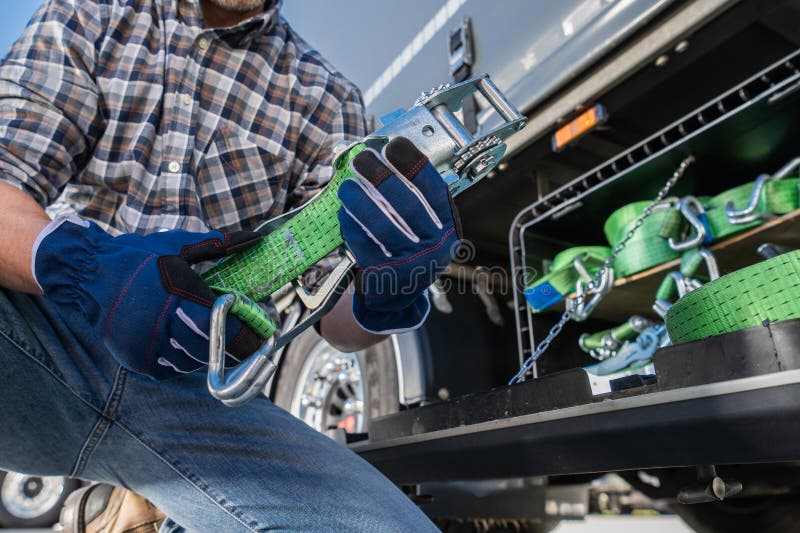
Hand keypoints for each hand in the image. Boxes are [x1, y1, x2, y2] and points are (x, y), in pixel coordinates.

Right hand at [33, 216, 262, 378]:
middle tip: (243, 341)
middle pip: (212, 349)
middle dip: (231, 346)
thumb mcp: (180, 246)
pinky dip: (183, 358)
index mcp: (181, 294)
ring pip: (194, 361)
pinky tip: (180, 340)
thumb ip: (220, 245)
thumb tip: (255, 238)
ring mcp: (149, 345)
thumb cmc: (140, 257)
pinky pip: (172, 368)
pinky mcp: (138, 360)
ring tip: (206, 335)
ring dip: (206, 352)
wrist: (89, 273)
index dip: (246, 336)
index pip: (223, 326)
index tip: (262, 338)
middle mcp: (165, 323)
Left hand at [337, 137, 460, 333]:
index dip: (414, 164)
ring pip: (384, 227)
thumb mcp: (422, 227)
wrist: (397, 297)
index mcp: (447, 228)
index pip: (434, 191)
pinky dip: (352, 227)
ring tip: (346, 186)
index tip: (395, 144)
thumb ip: (412, 197)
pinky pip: (365, 246)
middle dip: (383, 178)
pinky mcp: (386, 279)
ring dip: (361, 202)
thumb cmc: (407, 249)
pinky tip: (343, 213)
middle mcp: (435, 248)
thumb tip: (382, 155)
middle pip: (408, 206)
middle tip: (363, 158)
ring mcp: (411, 266)